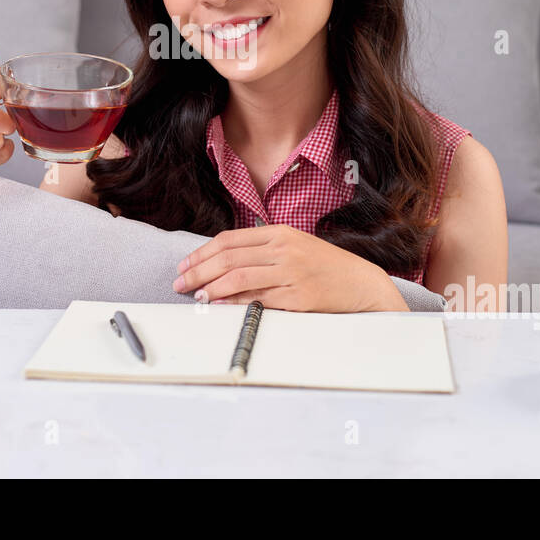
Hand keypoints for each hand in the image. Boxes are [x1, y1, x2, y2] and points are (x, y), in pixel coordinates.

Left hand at [172, 224, 407, 312]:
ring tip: (195, 296)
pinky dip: (234, 303)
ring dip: (210, 288)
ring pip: (238, 278)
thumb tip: (222, 265)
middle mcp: (283, 250)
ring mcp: (290, 273)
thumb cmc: (325, 266)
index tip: (184, 265)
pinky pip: (257, 300)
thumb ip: (261, 251)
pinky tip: (220, 305)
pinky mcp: (297, 297)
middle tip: (179, 283)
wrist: (360, 283)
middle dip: (197, 271)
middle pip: (228, 258)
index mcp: (279, 233)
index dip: (201, 253)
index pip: (229, 240)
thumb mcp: (294, 247)